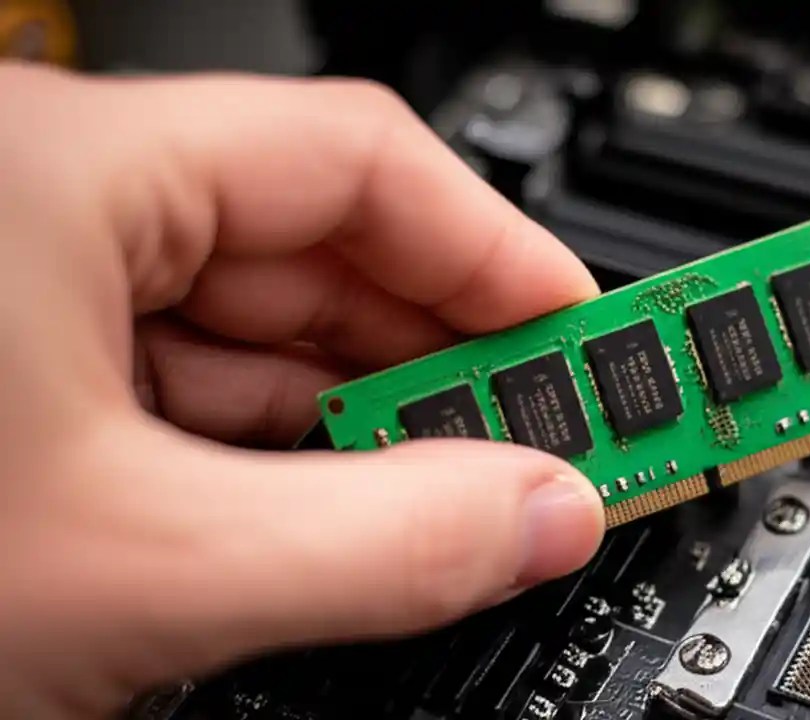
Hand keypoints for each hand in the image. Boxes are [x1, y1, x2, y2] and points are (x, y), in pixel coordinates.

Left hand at [0, 63, 603, 717]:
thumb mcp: (144, 570)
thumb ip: (383, 543)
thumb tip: (540, 512)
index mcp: (58, 171)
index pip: (361, 159)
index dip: (500, 254)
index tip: (583, 336)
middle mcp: (43, 197)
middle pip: (319, 243)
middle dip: (438, 356)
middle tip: (539, 437)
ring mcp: (25, 276)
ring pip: (256, 318)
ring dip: (363, 411)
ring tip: (453, 484)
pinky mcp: (20, 357)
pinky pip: (190, 370)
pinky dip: (275, 438)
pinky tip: (333, 500)